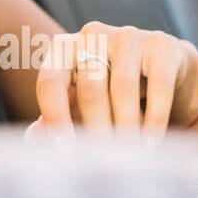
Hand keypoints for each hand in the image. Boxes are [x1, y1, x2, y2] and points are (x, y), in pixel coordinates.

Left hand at [26, 22, 197, 146]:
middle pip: (89, 90)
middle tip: (105, 163)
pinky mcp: (161, 44)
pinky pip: (158, 86)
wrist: (163, 71)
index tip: (64, 152)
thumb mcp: (80, 101)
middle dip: (97, 131)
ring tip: (130, 157)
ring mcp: (127, 35)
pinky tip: (151, 144)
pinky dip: (155, 120)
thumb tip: (34, 137)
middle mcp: (92, 35)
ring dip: (127, 129)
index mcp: (63, 47)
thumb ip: (57, 117)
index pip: (50, 82)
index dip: (55, 117)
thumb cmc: (110, 90)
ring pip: (123, 89)